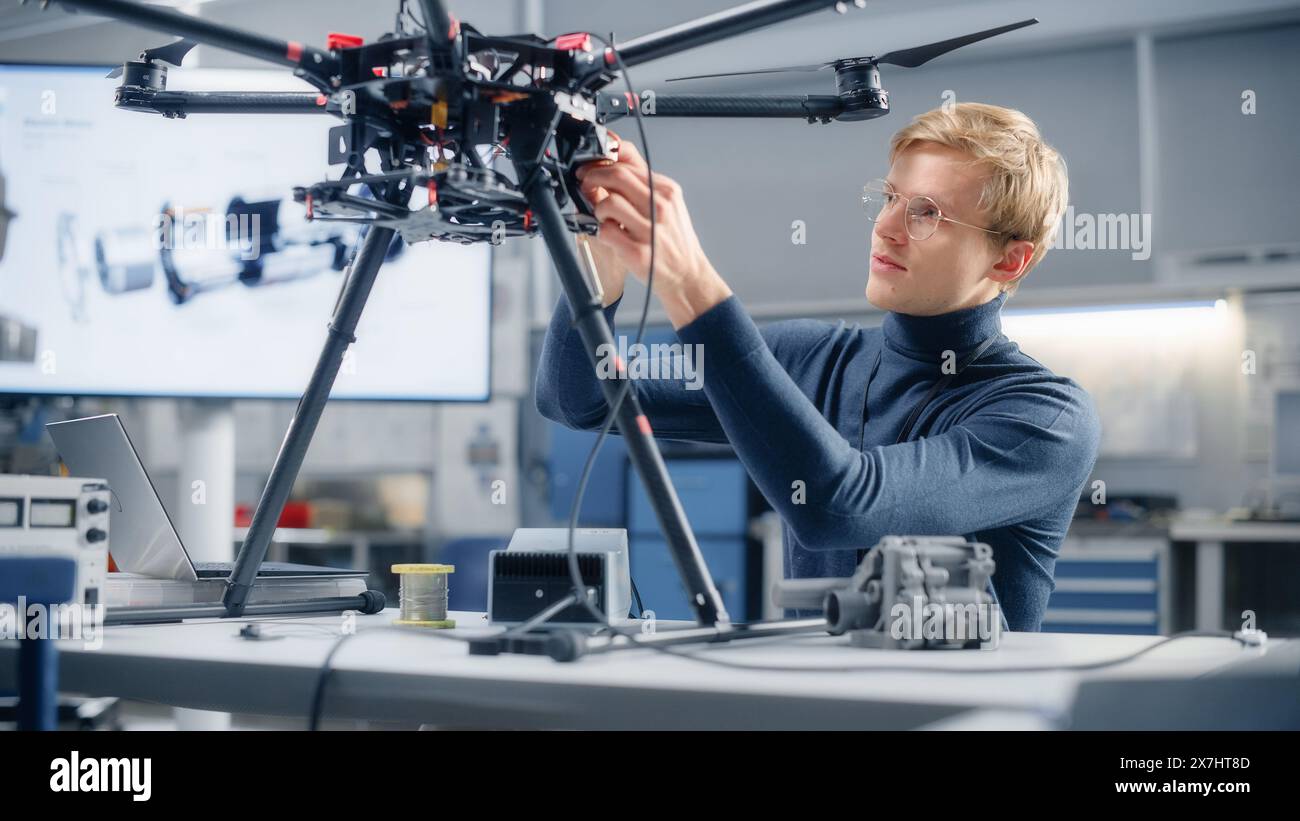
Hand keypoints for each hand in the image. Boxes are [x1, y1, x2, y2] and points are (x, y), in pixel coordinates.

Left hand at [575, 139, 719, 301]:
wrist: (687, 275)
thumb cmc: (673, 240)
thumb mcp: (667, 204)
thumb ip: (642, 183)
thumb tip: (612, 159)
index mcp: (667, 191)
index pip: (628, 163)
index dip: (602, 163)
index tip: (590, 168)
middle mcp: (661, 207)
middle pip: (617, 176)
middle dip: (593, 177)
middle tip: (585, 184)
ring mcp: (650, 230)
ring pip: (609, 202)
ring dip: (597, 208)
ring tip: (602, 217)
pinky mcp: (638, 252)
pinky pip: (606, 232)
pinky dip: (600, 231)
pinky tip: (608, 234)